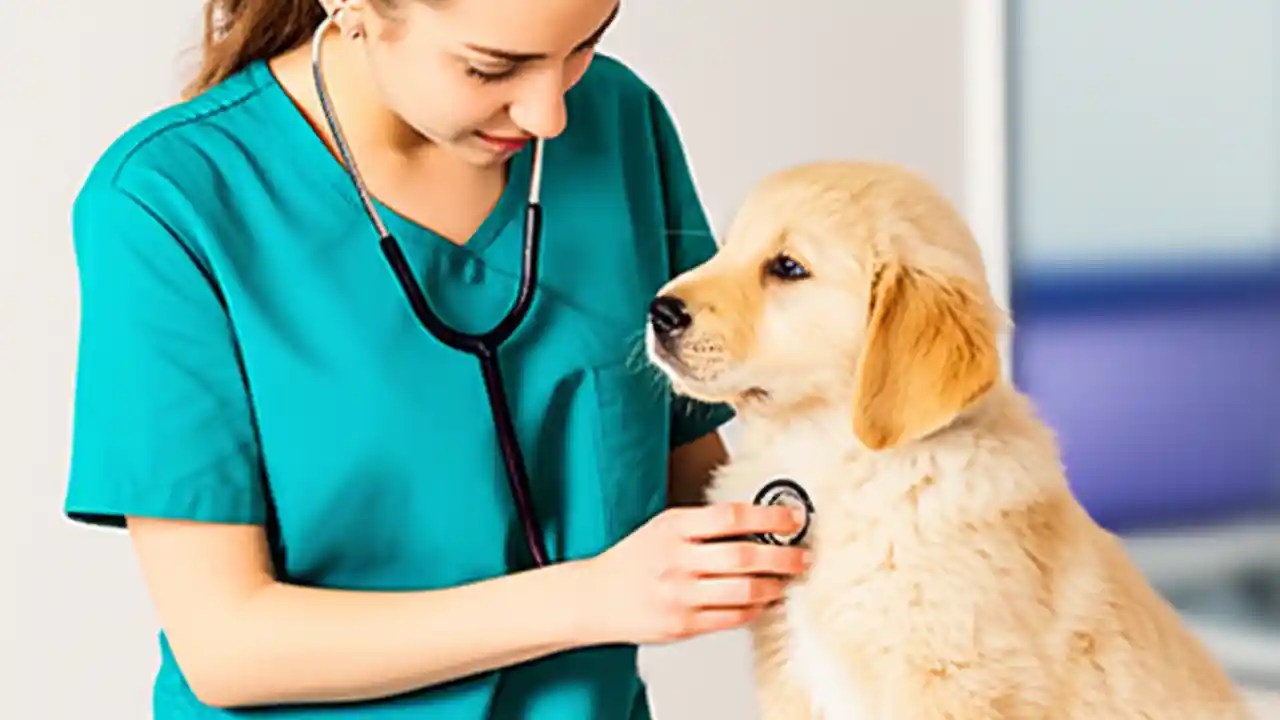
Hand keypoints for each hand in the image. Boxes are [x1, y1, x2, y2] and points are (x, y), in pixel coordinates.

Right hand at [575, 503, 810, 644]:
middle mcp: (677, 560)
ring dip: (773, 586)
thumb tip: (758, 522)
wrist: (595, 597)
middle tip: (802, 555)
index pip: (730, 517)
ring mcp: (680, 595)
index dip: (768, 518)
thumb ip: (703, 524)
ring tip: (785, 580)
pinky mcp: (683, 625)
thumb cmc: (634, 559)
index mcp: (673, 528)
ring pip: (744, 591)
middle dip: (782, 557)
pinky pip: (733, 618)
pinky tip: (763, 601)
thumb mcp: (663, 527)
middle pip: (744, 557)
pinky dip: (755, 609)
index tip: (792, 520)